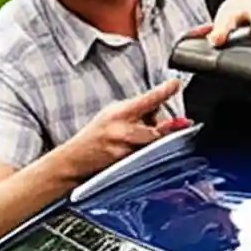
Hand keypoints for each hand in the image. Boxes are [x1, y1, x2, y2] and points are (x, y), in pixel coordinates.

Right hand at [59, 79, 190, 178]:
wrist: (74, 160)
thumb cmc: (95, 135)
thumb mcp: (112, 113)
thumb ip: (137, 110)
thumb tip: (160, 108)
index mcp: (119, 114)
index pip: (147, 100)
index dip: (164, 92)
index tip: (176, 84)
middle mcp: (123, 131)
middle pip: (160, 128)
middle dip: (167, 127)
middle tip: (172, 125)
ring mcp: (127, 151)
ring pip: (157, 144)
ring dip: (158, 140)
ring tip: (142, 140)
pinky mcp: (128, 166)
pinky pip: (150, 157)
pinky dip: (151, 152)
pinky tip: (137, 151)